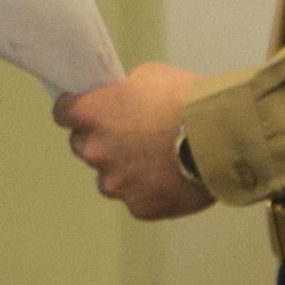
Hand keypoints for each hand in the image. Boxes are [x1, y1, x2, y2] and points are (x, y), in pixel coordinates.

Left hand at [56, 63, 213, 219]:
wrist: (221, 136)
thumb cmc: (187, 99)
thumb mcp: (150, 76)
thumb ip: (125, 93)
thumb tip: (124, 103)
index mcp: (92, 115)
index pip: (63, 113)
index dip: (75, 111)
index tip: (86, 110)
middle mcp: (95, 152)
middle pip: (84, 148)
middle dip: (102, 142)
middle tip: (131, 136)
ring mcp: (116, 184)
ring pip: (109, 179)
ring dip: (124, 171)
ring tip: (157, 161)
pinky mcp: (139, 207)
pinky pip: (136, 199)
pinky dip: (149, 191)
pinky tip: (172, 179)